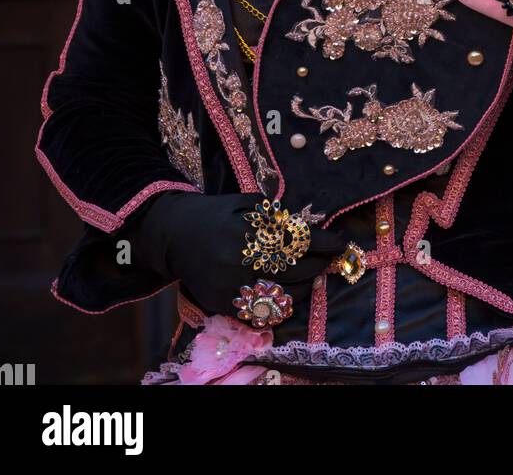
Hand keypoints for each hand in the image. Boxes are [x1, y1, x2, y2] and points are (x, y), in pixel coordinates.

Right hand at [130, 191, 345, 319]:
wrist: (173, 236)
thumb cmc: (213, 214)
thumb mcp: (241, 202)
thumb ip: (271, 214)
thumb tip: (304, 225)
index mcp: (245, 233)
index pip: (294, 241)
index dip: (321, 242)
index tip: (338, 241)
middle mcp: (238, 263)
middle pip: (292, 270)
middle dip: (318, 264)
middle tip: (330, 258)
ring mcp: (230, 287)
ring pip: (281, 294)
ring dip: (304, 285)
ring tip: (314, 274)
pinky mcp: (223, 304)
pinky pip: (261, 310)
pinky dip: (281, 303)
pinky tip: (292, 291)